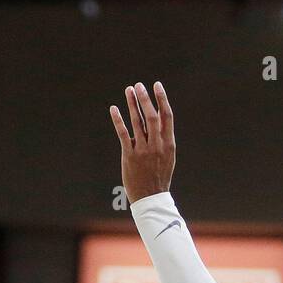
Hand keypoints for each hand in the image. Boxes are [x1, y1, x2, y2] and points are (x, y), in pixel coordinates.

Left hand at [109, 81, 175, 204]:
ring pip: (137, 122)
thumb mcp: (167, 156)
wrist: (150, 197)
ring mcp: (143, 150)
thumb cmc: (159, 176)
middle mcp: (157, 145)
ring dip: (132, 104)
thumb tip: (156, 119)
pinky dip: (118, 120)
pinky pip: (123, 133)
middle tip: (139, 85)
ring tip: (129, 90)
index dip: (162, 99)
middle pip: (152, 116)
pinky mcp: (129, 155)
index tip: (157, 85)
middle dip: (145, 98)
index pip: (167, 116)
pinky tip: (114, 108)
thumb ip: (162, 138)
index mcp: (169, 143)